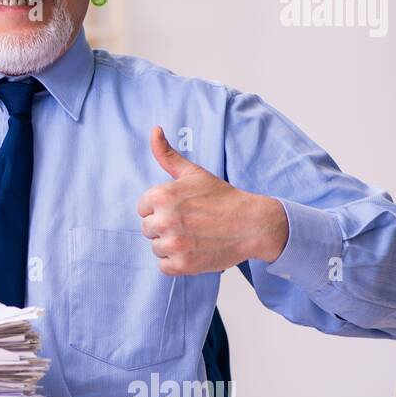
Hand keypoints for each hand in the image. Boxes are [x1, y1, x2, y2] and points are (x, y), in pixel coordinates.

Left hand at [137, 127, 288, 275]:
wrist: (252, 224)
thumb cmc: (222, 197)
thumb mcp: (193, 172)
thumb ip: (167, 154)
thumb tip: (154, 130)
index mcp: (162, 195)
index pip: (143, 208)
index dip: (162, 209)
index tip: (183, 209)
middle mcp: (164, 219)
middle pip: (148, 229)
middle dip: (166, 227)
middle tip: (192, 223)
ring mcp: (173, 243)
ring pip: (156, 248)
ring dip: (172, 245)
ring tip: (195, 236)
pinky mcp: (182, 264)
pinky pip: (164, 266)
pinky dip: (178, 262)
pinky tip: (195, 250)